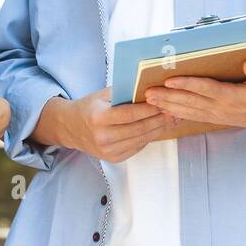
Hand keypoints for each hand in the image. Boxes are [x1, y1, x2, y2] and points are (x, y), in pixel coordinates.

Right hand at [47, 87, 174, 162]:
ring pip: (141, 139)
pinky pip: (138, 147)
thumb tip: (149, 87)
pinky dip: (149, 137)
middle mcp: (103, 137)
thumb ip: (124, 92)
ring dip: (159, 129)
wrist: (71, 128)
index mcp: (98, 118)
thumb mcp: (102, 95)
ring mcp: (108, 151)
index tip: (163, 101)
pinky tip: (159, 128)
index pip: (130, 114)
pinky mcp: (113, 158)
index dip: (149, 108)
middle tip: (174, 111)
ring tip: (171, 119)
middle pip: (139, 128)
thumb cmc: (89, 107)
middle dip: (159, 119)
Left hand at [143, 59, 245, 132]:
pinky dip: (176, 113)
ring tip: (149, 101)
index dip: (188, 85)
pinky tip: (163, 110)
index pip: (207, 89)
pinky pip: (192, 116)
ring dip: (168, 106)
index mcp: (236, 97)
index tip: (170, 80)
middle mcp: (223, 108)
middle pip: (191, 102)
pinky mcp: (216, 118)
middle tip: (148, 93)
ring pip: (189, 111)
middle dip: (169, 97)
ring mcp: (218, 115)